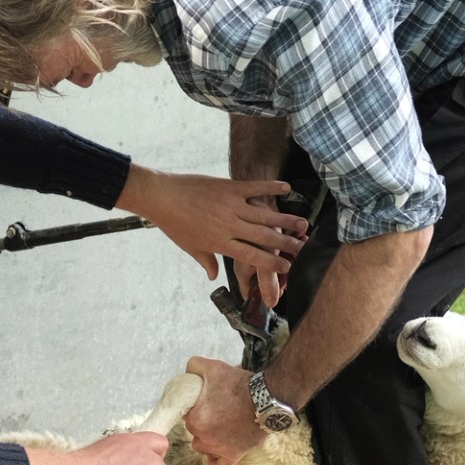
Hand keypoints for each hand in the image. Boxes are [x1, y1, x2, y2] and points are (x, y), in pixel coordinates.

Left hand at [118, 167, 307, 304]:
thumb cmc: (174, 223)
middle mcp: (229, 225)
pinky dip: (271, 187)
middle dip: (285, 244)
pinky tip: (287, 187)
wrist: (162, 196)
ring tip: (303, 224)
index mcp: (220, 242)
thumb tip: (213, 277)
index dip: (271, 262)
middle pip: (263, 237)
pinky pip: (255, 188)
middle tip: (303, 247)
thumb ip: (206, 261)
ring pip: (264, 215)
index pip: (251, 256)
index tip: (287, 267)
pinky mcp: (229, 188)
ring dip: (285, 220)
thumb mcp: (190, 246)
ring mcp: (231, 205)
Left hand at [181, 356, 268, 464]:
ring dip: (206, 438)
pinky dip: (215, 460)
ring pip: (202, 447)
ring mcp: (218, 448)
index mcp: (194, 418)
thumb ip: (193, 366)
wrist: (267, 399)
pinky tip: (215, 453)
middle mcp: (203, 437)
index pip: (185, 415)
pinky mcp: (234, 455)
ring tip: (219, 426)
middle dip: (201, 421)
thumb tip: (187, 371)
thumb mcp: (212, 367)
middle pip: (193, 431)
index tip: (204, 402)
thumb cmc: (239, 384)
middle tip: (215, 410)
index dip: (193, 407)